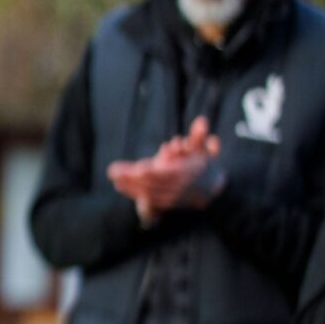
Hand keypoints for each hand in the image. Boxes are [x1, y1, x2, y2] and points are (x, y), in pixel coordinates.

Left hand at [108, 117, 222, 222]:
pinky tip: (119, 186)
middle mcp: (178, 187)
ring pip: (147, 192)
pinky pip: (147, 199)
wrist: (212, 190)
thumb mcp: (204, 149)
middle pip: (151, 183)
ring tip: (114, 178)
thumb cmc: (203, 164)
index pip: (165, 174)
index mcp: (187, 173)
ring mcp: (172, 196)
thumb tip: (202, 120)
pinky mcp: (165, 203)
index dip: (149, 172)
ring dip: (129, 185)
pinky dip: (133, 192)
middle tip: (112, 171)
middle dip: (131, 178)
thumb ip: (199, 136)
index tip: (135, 168)